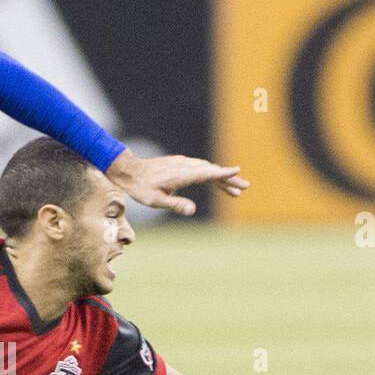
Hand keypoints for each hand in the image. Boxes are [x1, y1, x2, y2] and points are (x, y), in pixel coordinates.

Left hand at [106, 149, 248, 215]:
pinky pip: (201, 169)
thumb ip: (175, 205)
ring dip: (222, 178)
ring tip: (236, 190)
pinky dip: (212, 175)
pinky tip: (218, 182)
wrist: (129, 170)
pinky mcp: (181, 164)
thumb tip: (193, 210)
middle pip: (212, 171)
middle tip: (245, 187)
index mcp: (181, 174)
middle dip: (229, 179)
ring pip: (208, 170)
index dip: (223, 173)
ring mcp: (183, 163)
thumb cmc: (141, 188)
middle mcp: (185, 166)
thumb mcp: (156, 201)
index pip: (207, 173)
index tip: (237, 171)